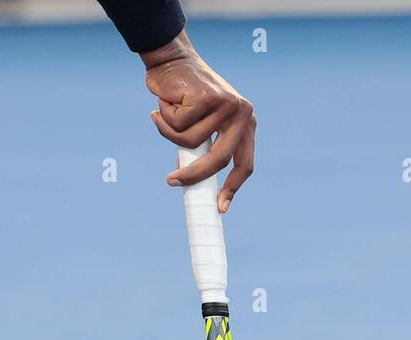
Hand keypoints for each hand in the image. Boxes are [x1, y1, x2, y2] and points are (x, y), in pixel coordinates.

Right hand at [143, 30, 254, 212]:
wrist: (173, 60)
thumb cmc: (185, 96)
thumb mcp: (202, 125)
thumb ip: (205, 147)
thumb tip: (194, 181)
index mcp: (246, 125)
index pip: (245, 164)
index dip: (232, 188)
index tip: (220, 208)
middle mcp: (242, 114)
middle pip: (220, 159)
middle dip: (194, 175)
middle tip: (171, 181)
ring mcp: (227, 104)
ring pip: (192, 142)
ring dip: (169, 132)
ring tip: (165, 114)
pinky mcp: (207, 97)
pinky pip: (179, 125)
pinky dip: (164, 117)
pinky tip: (165, 102)